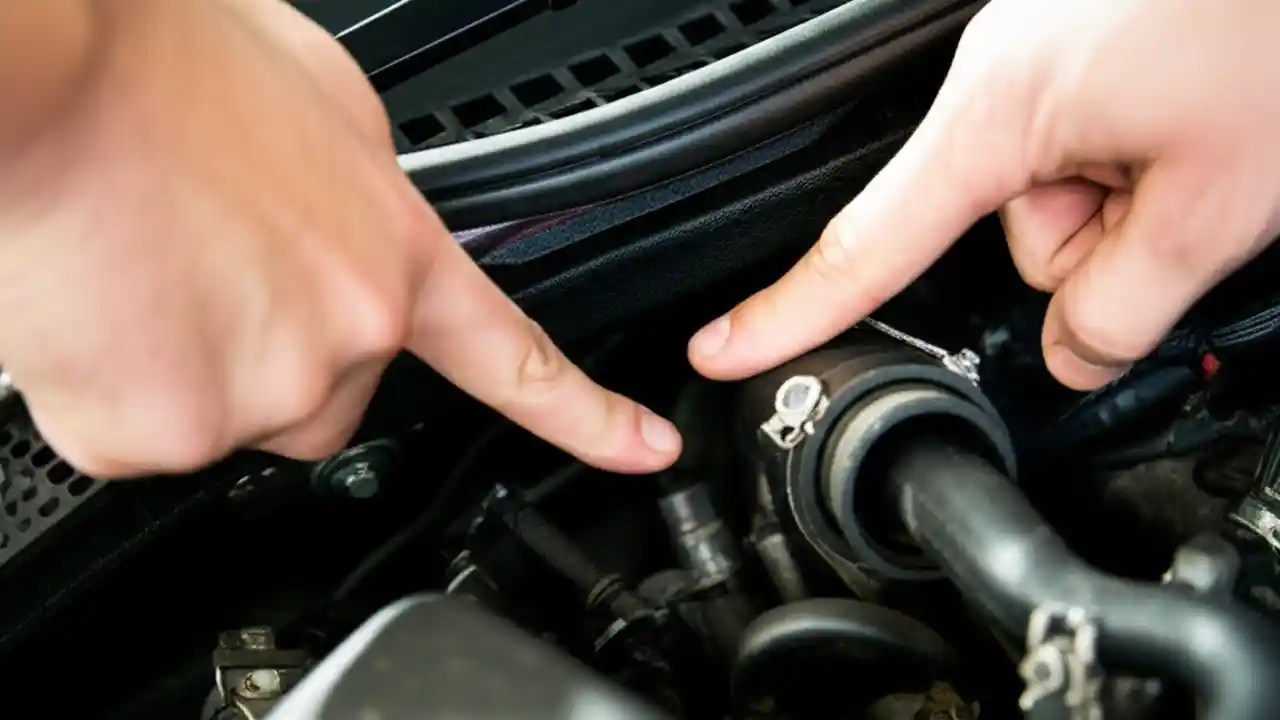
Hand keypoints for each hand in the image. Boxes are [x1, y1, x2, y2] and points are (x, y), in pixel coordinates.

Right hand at [0, 0, 679, 477]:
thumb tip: (354, 222)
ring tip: (146, 272)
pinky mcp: (166, 433)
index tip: (644, 450)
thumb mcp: (320, 105)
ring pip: (234, 419)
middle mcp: (349, 334)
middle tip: (210, 273)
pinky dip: (114, 388)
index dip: (588, 417)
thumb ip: (364, 191)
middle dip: (278, 358)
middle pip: (328, 399)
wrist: (53, 78)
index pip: (517, 359)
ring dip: (192, 367)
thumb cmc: (166, 69)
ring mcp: (262, 391)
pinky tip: (101, 310)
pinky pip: (142, 436)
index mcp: (395, 256)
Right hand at [689, 0, 1279, 388]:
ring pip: (1054, 196)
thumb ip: (1122, 310)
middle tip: (1180, 208)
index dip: (788, 312)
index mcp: (1001, 110)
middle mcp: (1000, 73)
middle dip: (1089, 248)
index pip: (867, 245)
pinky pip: (1079, 138)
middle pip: (1004, 234)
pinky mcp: (1078, 43)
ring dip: (1127, 202)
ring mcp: (1038, 52)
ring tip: (1201, 147)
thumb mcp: (1216, 200)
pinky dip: (1136, 154)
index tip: (725, 348)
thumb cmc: (1279, 19)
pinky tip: (1195, 119)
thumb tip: (1075, 354)